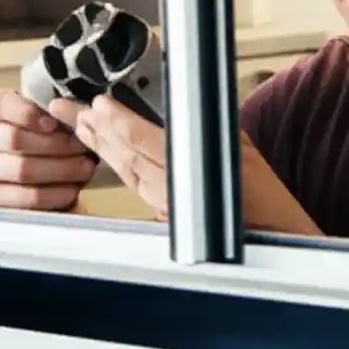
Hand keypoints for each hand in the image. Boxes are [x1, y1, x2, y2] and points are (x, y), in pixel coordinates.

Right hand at [0, 89, 94, 210]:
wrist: (45, 159)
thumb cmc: (48, 127)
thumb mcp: (49, 111)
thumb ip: (57, 112)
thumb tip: (75, 119)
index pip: (2, 105)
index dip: (28, 114)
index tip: (54, 122)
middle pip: (14, 140)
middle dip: (54, 144)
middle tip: (82, 147)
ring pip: (21, 170)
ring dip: (59, 169)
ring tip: (85, 167)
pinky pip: (25, 199)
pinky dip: (54, 194)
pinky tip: (74, 189)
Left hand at [51, 95, 321, 235]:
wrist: (279, 243)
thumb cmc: (270, 202)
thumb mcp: (243, 151)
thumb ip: (209, 127)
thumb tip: (184, 106)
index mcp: (197, 174)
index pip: (147, 145)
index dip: (121, 125)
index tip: (99, 105)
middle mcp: (176, 193)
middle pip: (127, 158)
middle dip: (96, 131)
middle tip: (69, 109)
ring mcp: (170, 208)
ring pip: (128, 174)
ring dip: (102, 147)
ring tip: (80, 125)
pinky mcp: (169, 216)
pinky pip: (137, 187)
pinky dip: (119, 167)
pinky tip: (106, 153)